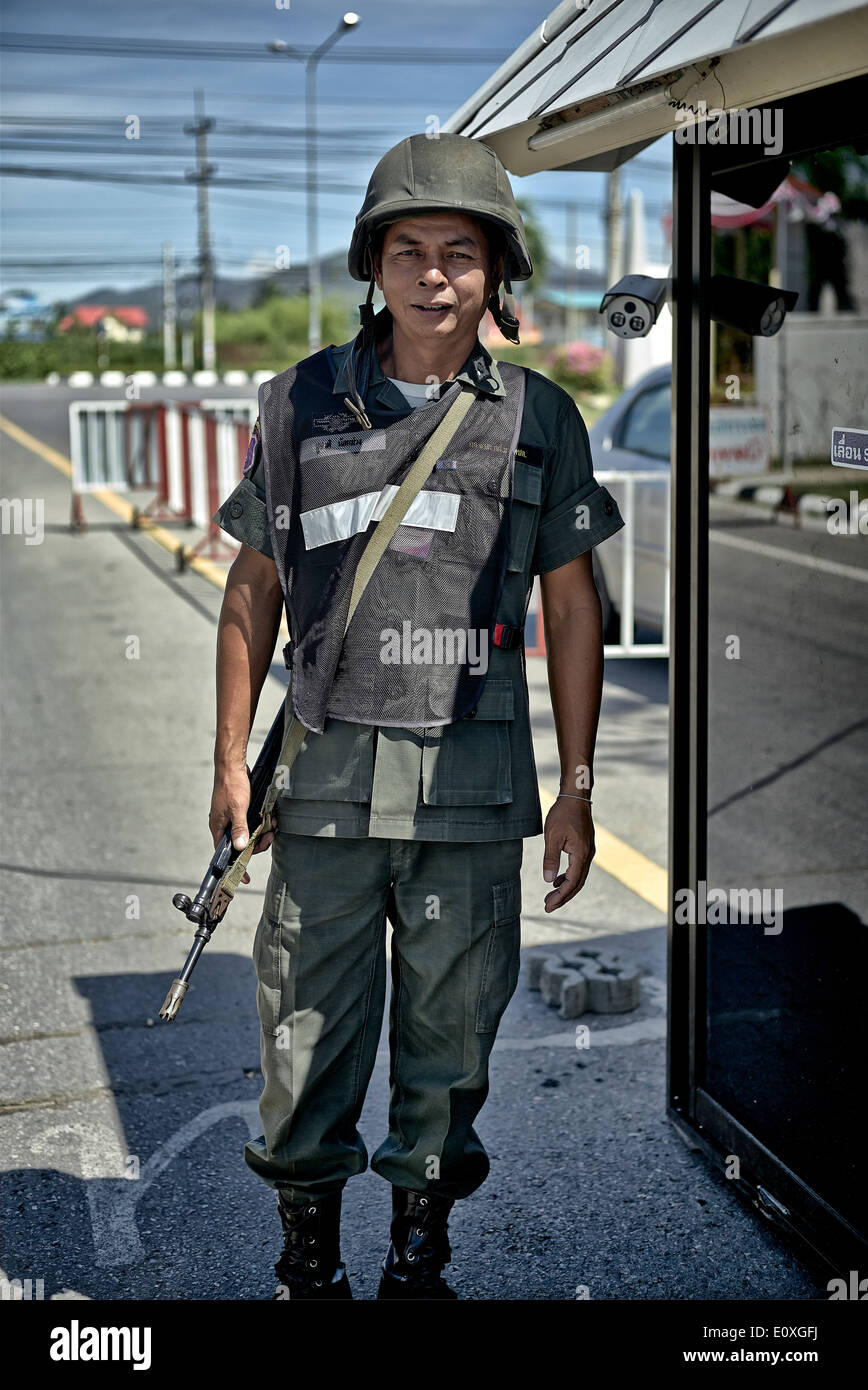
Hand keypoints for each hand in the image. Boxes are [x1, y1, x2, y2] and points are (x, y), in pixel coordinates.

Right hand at [209, 764, 276, 885]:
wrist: (232, 765)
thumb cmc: (231, 785)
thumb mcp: (238, 808)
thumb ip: (239, 828)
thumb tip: (240, 848)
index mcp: (218, 828)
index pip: (226, 854)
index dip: (237, 865)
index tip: (245, 878)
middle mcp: (224, 825)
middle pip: (242, 844)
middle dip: (257, 842)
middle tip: (269, 836)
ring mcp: (232, 818)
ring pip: (249, 833)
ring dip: (262, 831)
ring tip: (272, 823)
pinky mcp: (240, 810)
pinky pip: (252, 822)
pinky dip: (261, 821)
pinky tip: (270, 816)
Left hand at [541, 796, 594, 911]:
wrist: (575, 797)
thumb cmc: (562, 815)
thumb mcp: (552, 837)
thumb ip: (550, 859)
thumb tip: (549, 881)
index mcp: (581, 855)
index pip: (572, 883)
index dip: (560, 896)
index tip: (548, 906)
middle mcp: (587, 856)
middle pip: (577, 884)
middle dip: (563, 897)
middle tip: (548, 907)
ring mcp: (587, 852)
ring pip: (578, 877)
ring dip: (565, 888)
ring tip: (550, 897)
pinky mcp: (584, 847)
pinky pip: (578, 868)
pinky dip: (568, 877)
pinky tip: (557, 881)